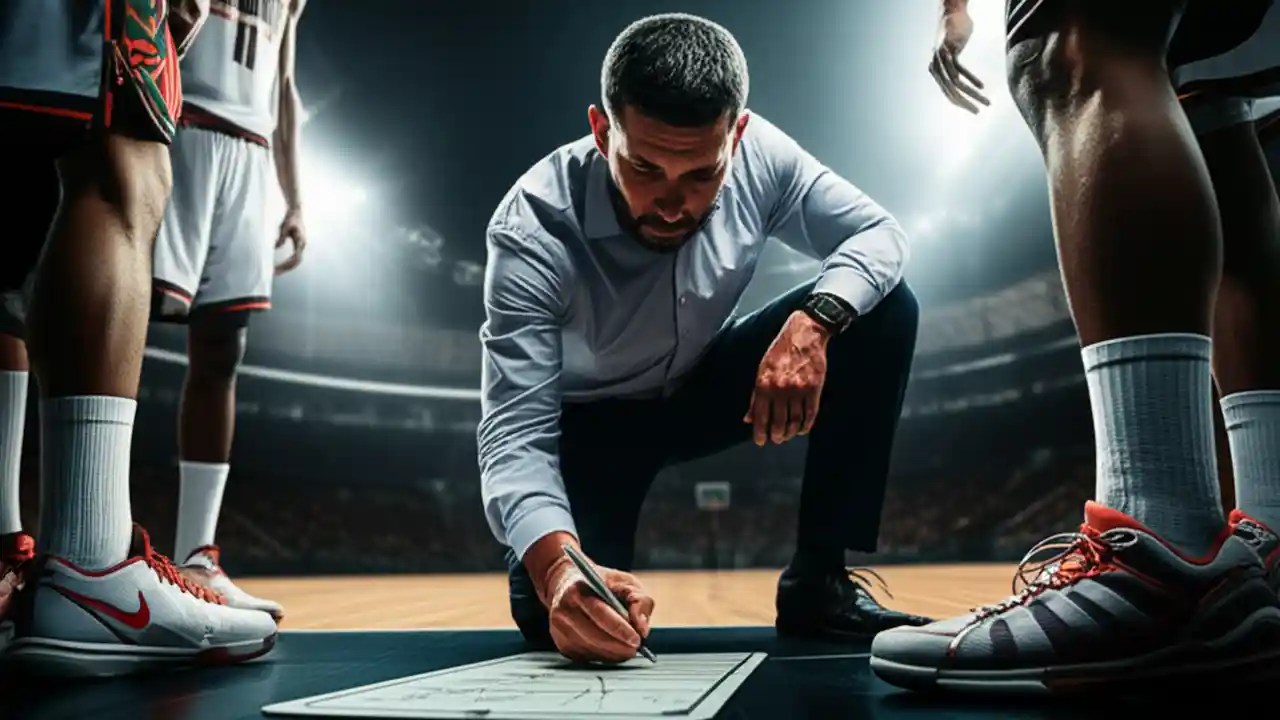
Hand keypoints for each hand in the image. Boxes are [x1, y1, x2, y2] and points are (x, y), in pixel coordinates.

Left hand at [275, 205, 306, 274]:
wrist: (296, 211)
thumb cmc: (291, 218)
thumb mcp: (285, 226)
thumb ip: (281, 237)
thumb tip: (276, 247)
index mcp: (301, 242)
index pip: (295, 258)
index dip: (287, 264)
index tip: (278, 268)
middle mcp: (302, 245)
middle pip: (295, 262)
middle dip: (285, 268)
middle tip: (274, 273)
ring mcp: (300, 246)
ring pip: (295, 261)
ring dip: (286, 267)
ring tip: (276, 271)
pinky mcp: (297, 245)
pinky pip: (293, 257)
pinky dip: (287, 263)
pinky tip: (279, 265)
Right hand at [540, 553, 654, 663]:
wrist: (566, 583)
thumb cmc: (600, 583)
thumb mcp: (624, 582)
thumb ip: (639, 601)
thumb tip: (643, 630)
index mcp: (578, 589)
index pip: (599, 613)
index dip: (619, 629)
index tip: (637, 640)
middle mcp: (564, 610)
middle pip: (594, 636)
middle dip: (619, 646)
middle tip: (637, 648)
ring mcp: (560, 629)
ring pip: (591, 650)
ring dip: (613, 653)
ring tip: (628, 648)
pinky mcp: (562, 644)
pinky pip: (587, 657)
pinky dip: (604, 656)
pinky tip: (612, 649)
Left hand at [743, 311, 829, 445]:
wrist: (804, 334)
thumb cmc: (780, 351)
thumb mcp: (761, 369)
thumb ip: (755, 396)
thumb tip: (748, 418)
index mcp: (764, 384)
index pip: (761, 416)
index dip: (760, 432)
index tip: (760, 441)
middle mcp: (780, 389)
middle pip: (778, 422)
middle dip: (776, 435)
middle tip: (776, 440)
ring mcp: (799, 389)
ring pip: (795, 420)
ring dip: (790, 432)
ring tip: (787, 436)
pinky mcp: (814, 388)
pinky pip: (810, 413)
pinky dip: (806, 425)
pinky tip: (802, 429)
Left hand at [930, 2, 989, 112]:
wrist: (951, 12)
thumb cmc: (953, 34)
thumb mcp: (951, 53)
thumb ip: (952, 67)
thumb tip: (957, 80)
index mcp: (935, 71)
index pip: (947, 93)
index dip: (959, 103)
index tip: (972, 110)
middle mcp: (935, 67)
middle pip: (950, 91)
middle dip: (965, 103)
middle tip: (978, 111)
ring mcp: (941, 59)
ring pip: (955, 83)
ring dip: (971, 94)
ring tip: (985, 101)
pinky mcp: (950, 51)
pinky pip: (960, 70)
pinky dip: (971, 79)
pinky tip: (981, 87)